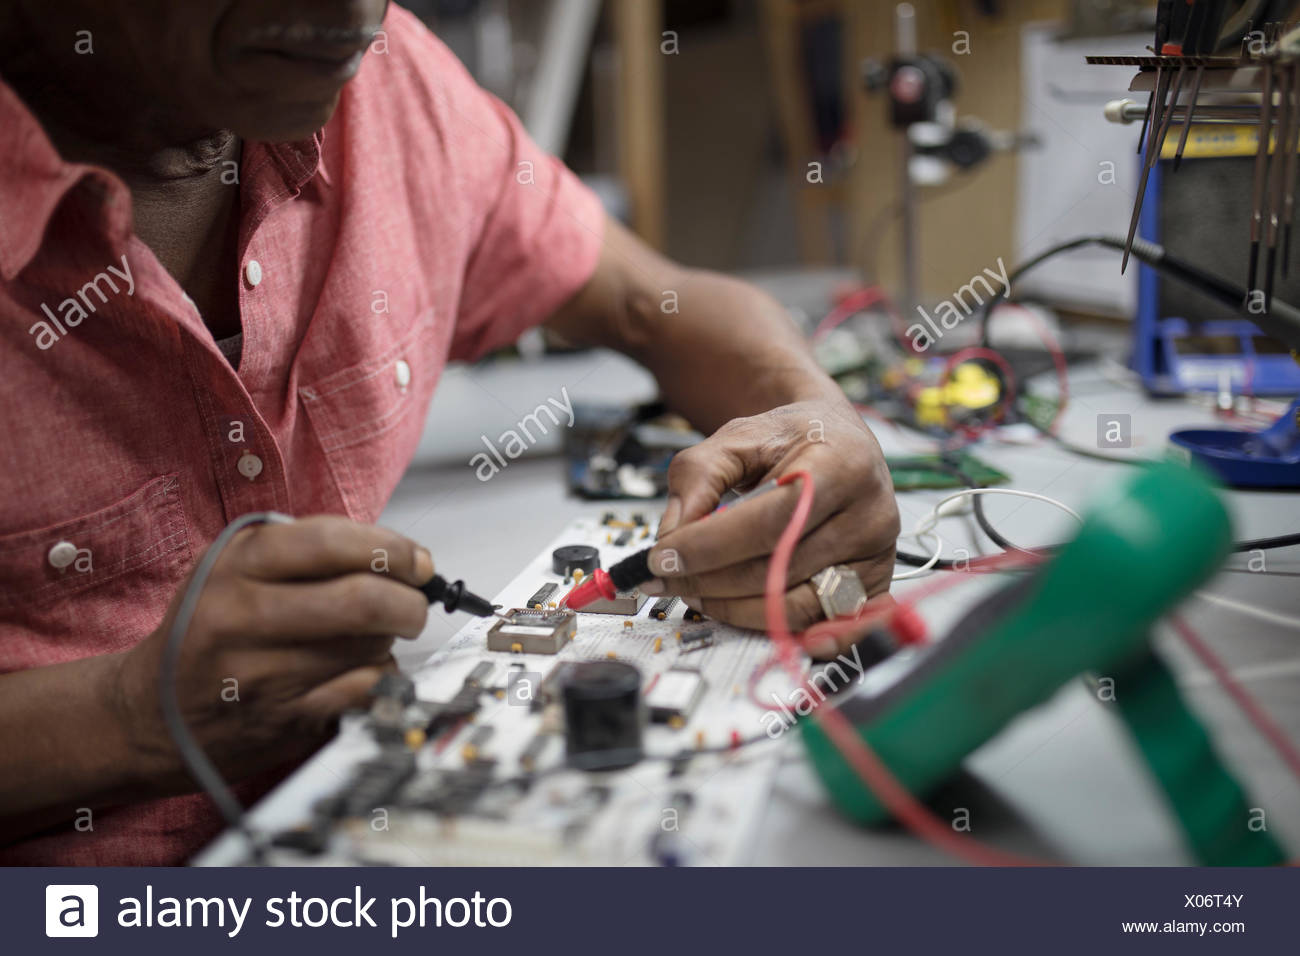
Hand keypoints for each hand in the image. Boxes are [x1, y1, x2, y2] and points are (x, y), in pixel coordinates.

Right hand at [110, 516, 432, 790]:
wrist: (151, 714)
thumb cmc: (208, 630)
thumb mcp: (234, 568)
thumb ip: (308, 548)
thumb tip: (400, 555)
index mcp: (235, 566)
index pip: (332, 542)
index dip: (392, 549)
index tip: (417, 561)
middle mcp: (244, 616)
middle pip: (364, 599)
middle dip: (409, 601)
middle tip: (413, 605)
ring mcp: (264, 673)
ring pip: (371, 647)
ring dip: (388, 642)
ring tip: (369, 639)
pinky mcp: (284, 719)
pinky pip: (364, 690)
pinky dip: (379, 679)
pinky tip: (359, 673)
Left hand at [645, 399, 898, 658]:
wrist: (835, 438)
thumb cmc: (791, 438)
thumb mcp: (736, 437)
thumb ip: (697, 479)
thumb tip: (671, 540)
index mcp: (839, 465)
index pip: (770, 521)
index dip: (710, 546)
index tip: (664, 557)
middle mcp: (868, 513)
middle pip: (778, 569)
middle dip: (709, 581)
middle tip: (666, 577)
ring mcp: (875, 556)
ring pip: (794, 605)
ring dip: (732, 608)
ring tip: (696, 591)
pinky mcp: (871, 586)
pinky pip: (827, 626)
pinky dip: (788, 634)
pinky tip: (756, 626)